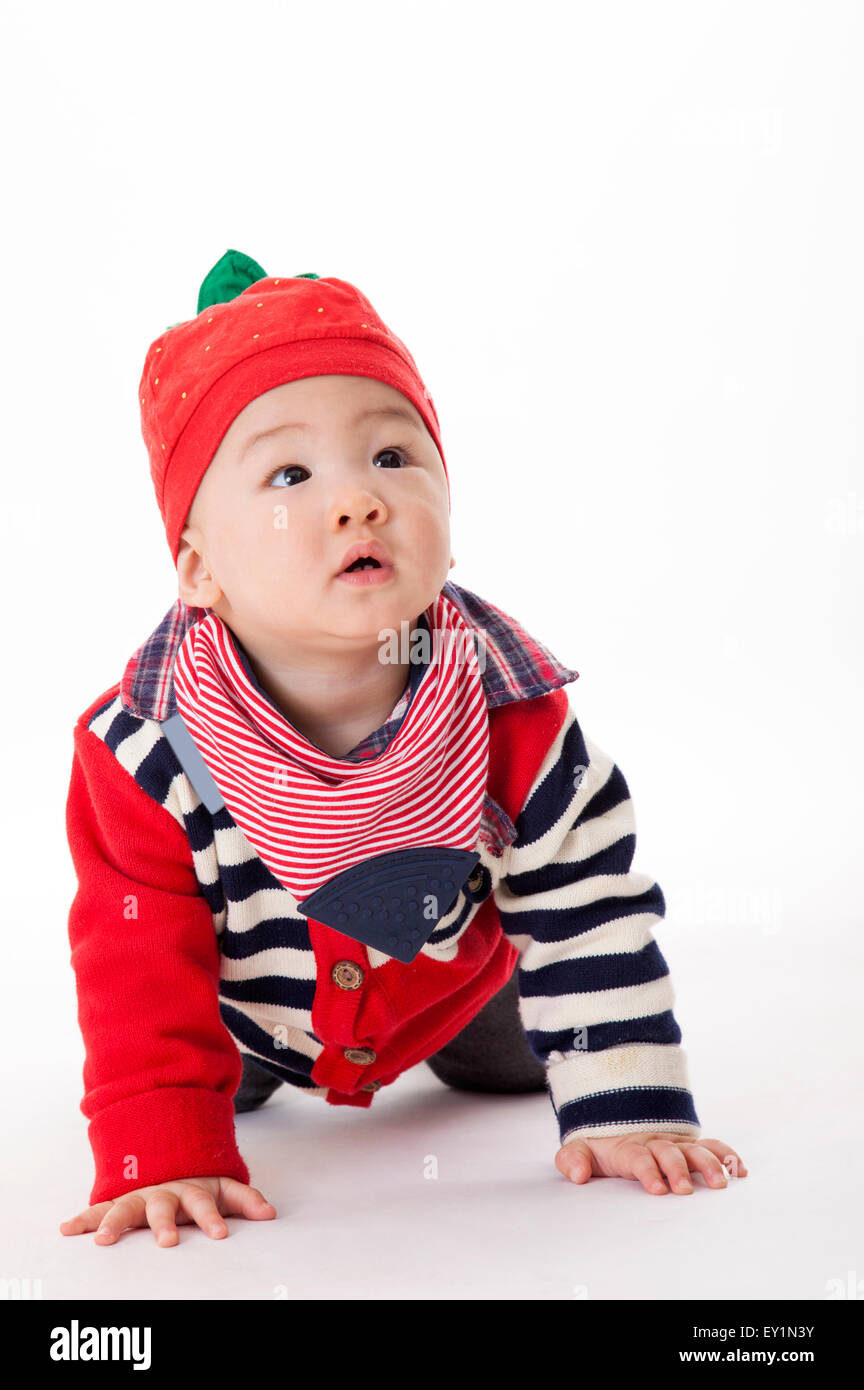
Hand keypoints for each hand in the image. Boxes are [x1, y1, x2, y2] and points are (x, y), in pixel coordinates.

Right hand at [59, 1176, 276, 1245]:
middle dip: (165, 1224)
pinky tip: (66, 1229)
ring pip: (126, 1207)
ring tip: (102, 1241)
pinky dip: (83, 1219)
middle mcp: (164, 1192)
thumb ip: (246, 1200)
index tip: (220, 1236)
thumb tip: (271, 1215)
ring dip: (114, 1222)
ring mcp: (139, 1197)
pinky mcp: (118, 1203)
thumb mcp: (224, 1188)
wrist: (168, 1158)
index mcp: (192, 1190)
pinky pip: (98, 1209)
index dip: (212, 1218)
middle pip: (164, 1207)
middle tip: (167, 1242)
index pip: (205, 1203)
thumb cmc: (199, 1185)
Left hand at [555, 1132, 747, 1194]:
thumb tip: (578, 1175)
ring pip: (695, 1149)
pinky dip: (727, 1155)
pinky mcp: (690, 1144)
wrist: (615, 1116)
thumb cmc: (600, 1143)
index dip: (648, 1172)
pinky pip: (712, 1146)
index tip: (657, 1189)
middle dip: (677, 1170)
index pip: (639, 1159)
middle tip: (685, 1190)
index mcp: (629, 1147)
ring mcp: (675, 1143)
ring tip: (721, 1183)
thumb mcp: (580, 1149)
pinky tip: (740, 1169)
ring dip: (709, 1164)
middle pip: (669, 1154)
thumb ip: (572, 1160)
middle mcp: (656, 1143)